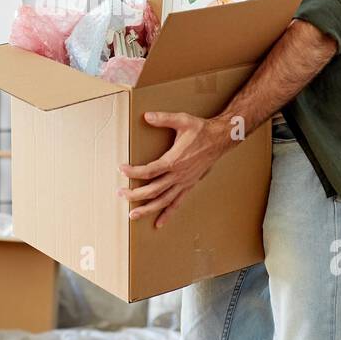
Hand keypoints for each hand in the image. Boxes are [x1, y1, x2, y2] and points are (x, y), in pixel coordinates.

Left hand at [118, 111, 233, 228]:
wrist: (220, 139)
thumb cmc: (201, 130)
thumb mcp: (182, 120)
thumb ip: (164, 118)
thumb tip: (146, 116)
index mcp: (174, 160)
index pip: (149, 171)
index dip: (133, 172)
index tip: (121, 170)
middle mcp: (178, 175)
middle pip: (153, 190)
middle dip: (135, 195)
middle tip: (120, 195)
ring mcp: (184, 183)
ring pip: (163, 200)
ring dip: (147, 209)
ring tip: (133, 215)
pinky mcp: (189, 186)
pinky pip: (177, 203)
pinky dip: (167, 214)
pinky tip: (158, 223)